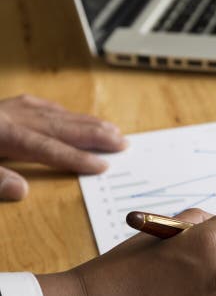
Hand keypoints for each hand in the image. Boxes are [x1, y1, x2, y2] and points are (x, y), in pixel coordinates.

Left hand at [0, 94, 126, 199]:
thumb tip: (21, 190)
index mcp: (3, 134)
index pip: (47, 149)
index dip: (76, 158)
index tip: (103, 166)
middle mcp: (12, 118)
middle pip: (60, 127)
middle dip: (94, 135)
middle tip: (122, 142)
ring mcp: (9, 108)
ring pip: (54, 114)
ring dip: (85, 122)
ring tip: (110, 128)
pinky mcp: (3, 105)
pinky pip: (38, 105)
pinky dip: (60, 112)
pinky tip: (70, 115)